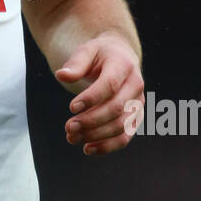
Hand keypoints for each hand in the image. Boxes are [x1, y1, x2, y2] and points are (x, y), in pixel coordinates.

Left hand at [55, 32, 143, 156]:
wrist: (120, 57)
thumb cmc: (100, 55)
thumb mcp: (87, 51)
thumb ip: (75, 64)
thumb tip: (62, 75)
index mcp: (123, 65)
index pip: (110, 85)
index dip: (91, 98)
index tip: (71, 108)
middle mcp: (136, 84)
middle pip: (116, 108)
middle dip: (91, 121)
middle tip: (68, 127)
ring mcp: (138, 102)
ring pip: (122, 125)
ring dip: (96, 135)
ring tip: (72, 138)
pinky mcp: (136, 116)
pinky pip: (125, 136)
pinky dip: (107, 146)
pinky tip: (88, 148)